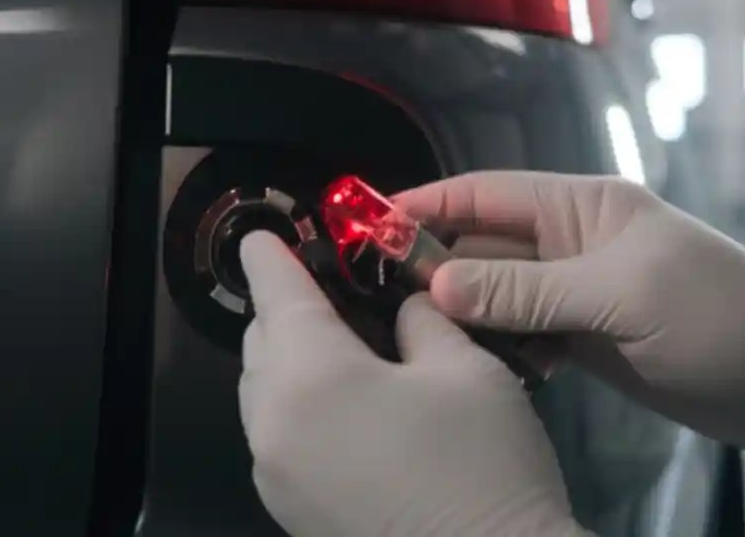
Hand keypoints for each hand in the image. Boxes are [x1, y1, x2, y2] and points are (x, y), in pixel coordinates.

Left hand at [237, 232, 589, 536]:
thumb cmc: (482, 465)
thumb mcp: (465, 369)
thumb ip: (421, 319)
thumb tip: (402, 306)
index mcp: (308, 376)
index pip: (275, 294)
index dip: (272, 256)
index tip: (268, 236)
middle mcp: (271, 425)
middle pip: (262, 344)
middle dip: (289, 311)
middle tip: (340, 295)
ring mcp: (274, 476)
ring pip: (264, 394)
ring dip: (292, 362)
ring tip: (350, 353)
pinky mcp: (290, 513)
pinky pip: (279, 437)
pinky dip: (299, 409)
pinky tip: (351, 411)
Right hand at [397, 171, 744, 468]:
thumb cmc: (723, 318)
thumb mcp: (624, 298)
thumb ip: (529, 292)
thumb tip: (437, 287)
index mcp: (584, 207)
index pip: (486, 195)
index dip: (425, 206)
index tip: (364, 222)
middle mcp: (573, 244)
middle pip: (482, 249)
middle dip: (430, 267)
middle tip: (368, 296)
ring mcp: (579, 295)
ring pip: (497, 299)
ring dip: (459, 316)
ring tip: (407, 338)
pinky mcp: (588, 339)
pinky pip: (522, 337)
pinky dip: (496, 350)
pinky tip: (472, 368)